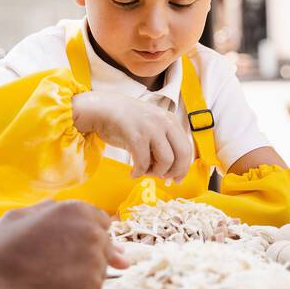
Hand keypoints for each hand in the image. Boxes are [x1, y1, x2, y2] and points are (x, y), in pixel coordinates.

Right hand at [0, 200, 129, 288]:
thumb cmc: (3, 247)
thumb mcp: (21, 215)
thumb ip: (48, 209)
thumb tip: (64, 209)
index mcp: (76, 210)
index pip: (101, 220)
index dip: (89, 232)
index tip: (79, 244)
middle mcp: (91, 232)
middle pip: (105, 243)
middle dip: (91, 252)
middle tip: (66, 265)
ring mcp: (93, 261)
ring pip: (101, 267)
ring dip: (86, 272)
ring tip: (56, 277)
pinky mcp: (91, 288)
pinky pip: (93, 288)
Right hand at [72, 91, 193, 183]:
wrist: (103, 109)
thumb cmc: (126, 122)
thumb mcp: (152, 127)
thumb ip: (163, 144)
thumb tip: (170, 171)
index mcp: (170, 120)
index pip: (187, 148)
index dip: (184, 167)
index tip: (177, 179)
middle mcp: (164, 122)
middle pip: (182, 154)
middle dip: (174, 172)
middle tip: (163, 179)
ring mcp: (150, 128)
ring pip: (166, 160)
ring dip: (155, 172)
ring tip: (144, 172)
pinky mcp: (136, 135)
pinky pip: (143, 161)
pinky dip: (139, 172)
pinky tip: (133, 172)